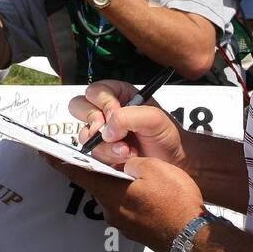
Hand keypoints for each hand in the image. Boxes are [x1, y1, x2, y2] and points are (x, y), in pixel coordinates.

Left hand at [48, 156, 203, 251]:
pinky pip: (129, 209)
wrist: (194, 238)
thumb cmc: (175, 201)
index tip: (44, 152)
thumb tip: (125, 164)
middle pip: (98, 184)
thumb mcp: (154, 167)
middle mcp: (111, 210)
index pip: (78, 172)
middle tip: (115, 157)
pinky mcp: (136, 231)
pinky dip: (133, 199)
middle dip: (103, 170)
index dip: (60, 160)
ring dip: (122, 185)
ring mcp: (123, 224)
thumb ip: (132, 161)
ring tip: (142, 177)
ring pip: (115, 196)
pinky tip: (151, 195)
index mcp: (110, 192)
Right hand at [69, 79, 185, 168]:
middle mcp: (107, 111)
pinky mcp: (102, 150)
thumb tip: (107, 129)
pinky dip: (108, 156)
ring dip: (106, 144)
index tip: (115, 115)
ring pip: (85, 133)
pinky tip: (125, 156)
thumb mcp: (154, 118)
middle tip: (112, 132)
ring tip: (127, 149)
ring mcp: (103, 132)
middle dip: (95, 121)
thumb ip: (128, 116)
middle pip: (79, 106)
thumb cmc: (167, 135)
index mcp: (120, 94)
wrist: (173, 161)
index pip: (96, 91)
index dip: (103, 103)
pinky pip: (92, 152)